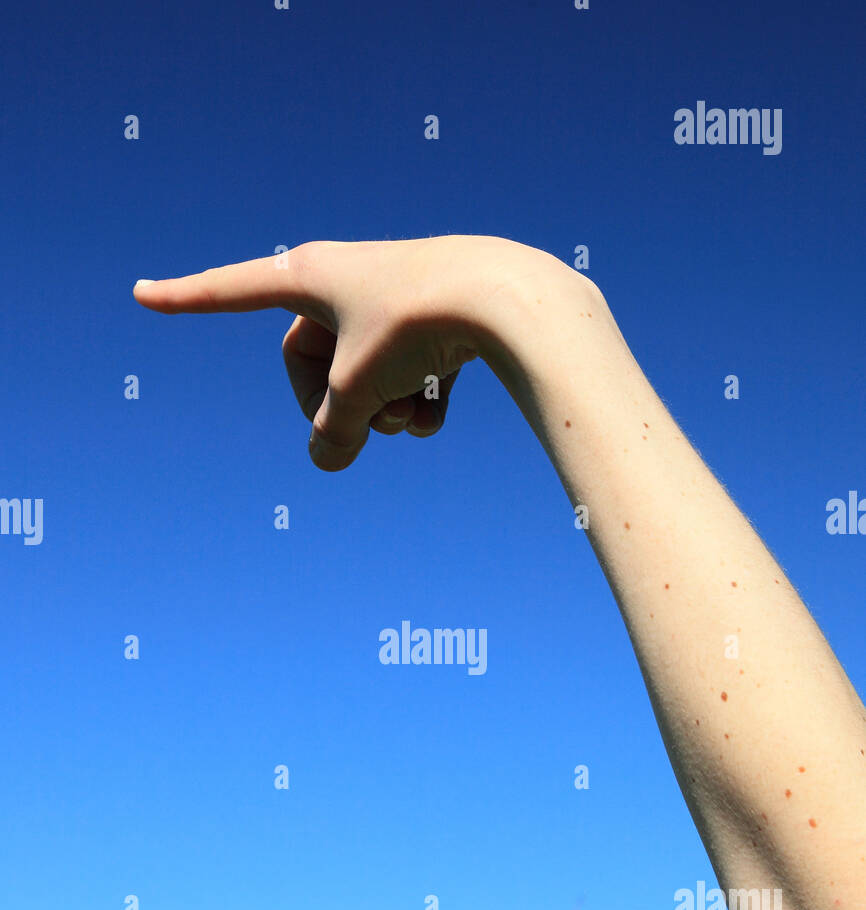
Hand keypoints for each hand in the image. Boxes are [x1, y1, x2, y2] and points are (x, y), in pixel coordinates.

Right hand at [133, 235, 516, 470]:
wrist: (505, 301)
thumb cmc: (416, 327)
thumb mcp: (358, 388)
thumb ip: (333, 431)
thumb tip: (329, 457)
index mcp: (307, 276)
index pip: (228, 292)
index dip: (185, 299)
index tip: (140, 295)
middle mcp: (345, 282)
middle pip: (310, 364)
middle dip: (334, 406)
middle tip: (360, 427)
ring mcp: (391, 304)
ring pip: (363, 378)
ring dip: (380, 410)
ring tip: (409, 413)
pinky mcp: (434, 325)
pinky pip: (405, 379)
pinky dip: (417, 403)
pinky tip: (439, 410)